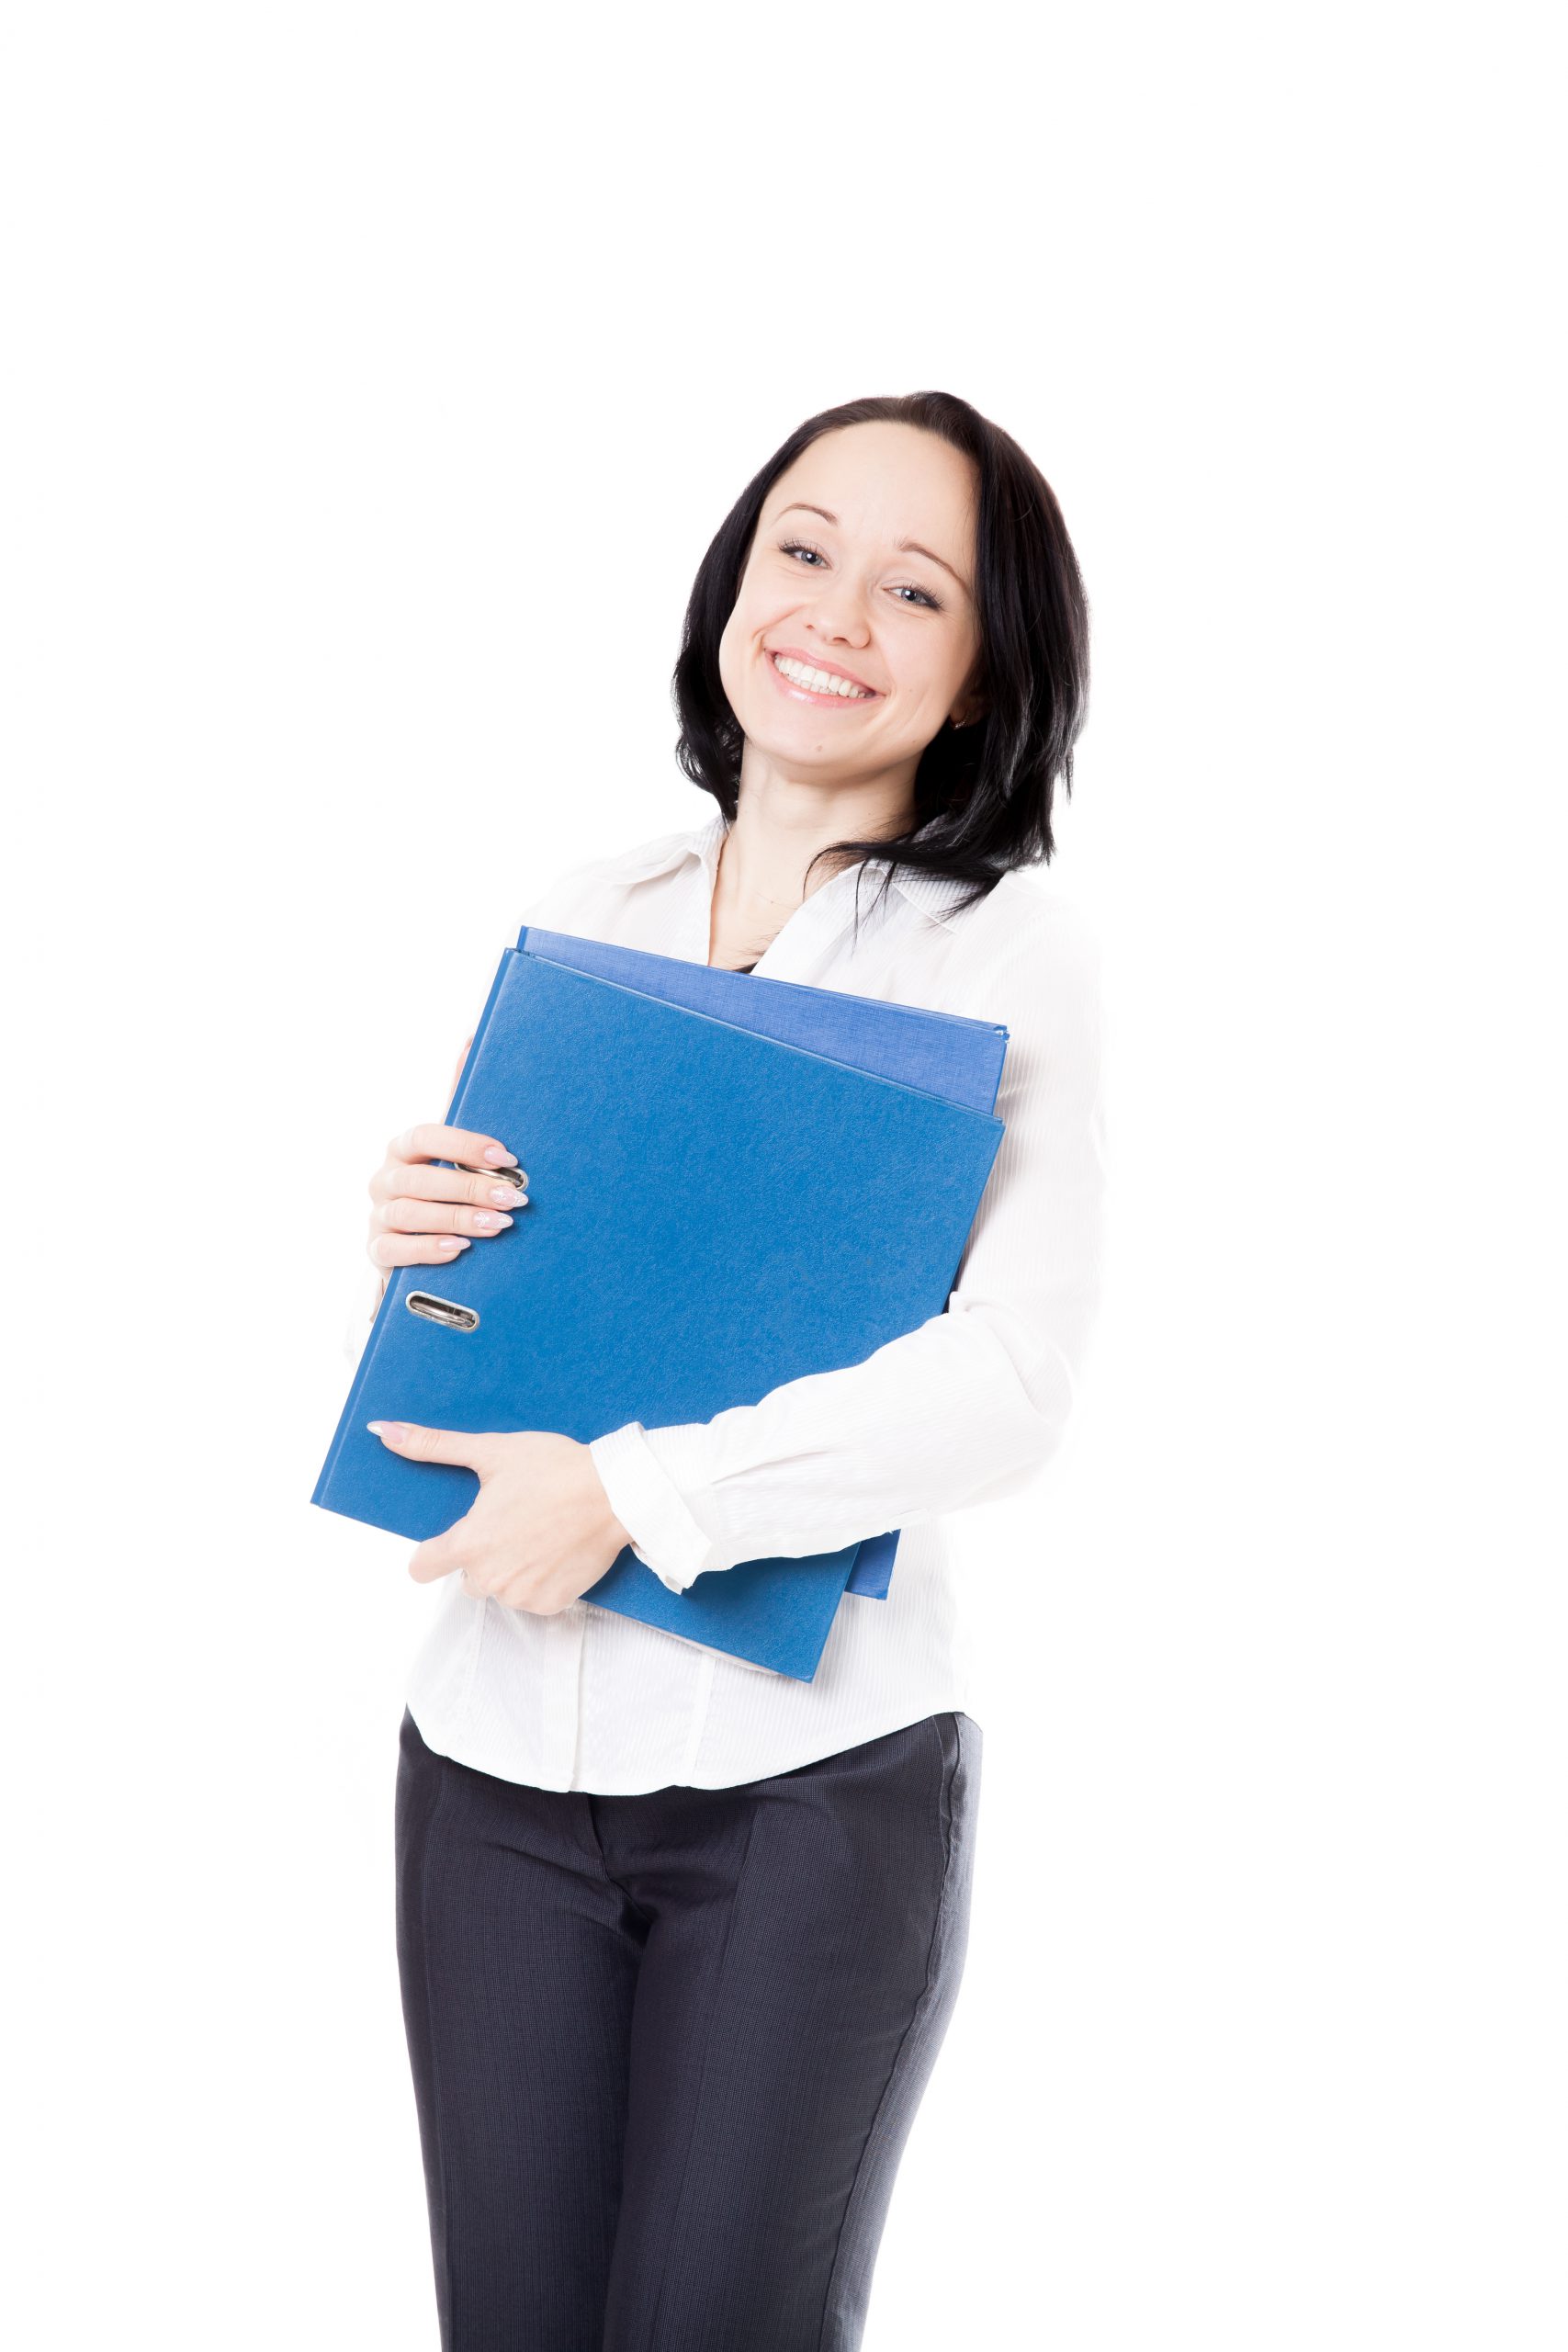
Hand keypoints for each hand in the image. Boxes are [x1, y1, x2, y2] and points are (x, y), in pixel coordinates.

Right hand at [365, 1032, 529, 1287]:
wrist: (419, 1240)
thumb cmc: (445, 1185)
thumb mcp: (455, 1150)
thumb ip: (461, 1102)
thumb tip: (472, 1037)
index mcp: (404, 1147)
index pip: (426, 1137)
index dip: (465, 1145)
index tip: (508, 1158)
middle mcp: (385, 1177)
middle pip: (421, 1179)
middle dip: (471, 1188)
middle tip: (514, 1198)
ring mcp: (378, 1215)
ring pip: (409, 1213)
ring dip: (458, 1218)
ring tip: (499, 1224)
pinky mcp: (377, 1250)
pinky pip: (394, 1250)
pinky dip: (428, 1248)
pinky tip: (460, 1248)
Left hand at [367, 1422, 634, 1613]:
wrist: (616, 1492)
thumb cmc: (555, 1468)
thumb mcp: (491, 1451)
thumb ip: (434, 1446)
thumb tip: (383, 1431)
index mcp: (469, 1543)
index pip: (421, 1568)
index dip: (431, 1553)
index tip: (449, 1540)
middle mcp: (490, 1577)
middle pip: (466, 1577)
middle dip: (482, 1555)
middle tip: (513, 1522)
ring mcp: (521, 1595)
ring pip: (499, 1589)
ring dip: (510, 1569)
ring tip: (538, 1533)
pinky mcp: (551, 1604)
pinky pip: (531, 1599)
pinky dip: (540, 1581)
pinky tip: (555, 1551)